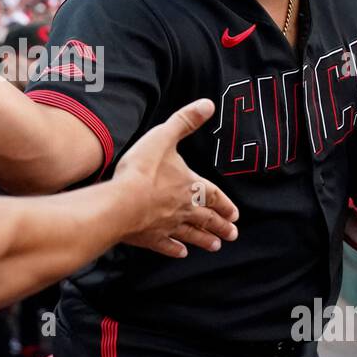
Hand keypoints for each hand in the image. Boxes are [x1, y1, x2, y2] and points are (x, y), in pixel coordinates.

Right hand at [112, 99, 239, 258]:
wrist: (121, 202)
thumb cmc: (143, 170)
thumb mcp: (164, 137)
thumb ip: (185, 121)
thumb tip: (207, 105)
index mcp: (190, 186)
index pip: (213, 196)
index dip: (224, 204)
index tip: (235, 214)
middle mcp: (183, 209)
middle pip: (207, 219)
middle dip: (221, 226)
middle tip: (232, 234)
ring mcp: (167, 225)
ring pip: (191, 234)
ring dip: (204, 240)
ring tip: (215, 246)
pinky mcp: (150, 237)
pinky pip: (166, 245)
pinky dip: (175, 249)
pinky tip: (181, 252)